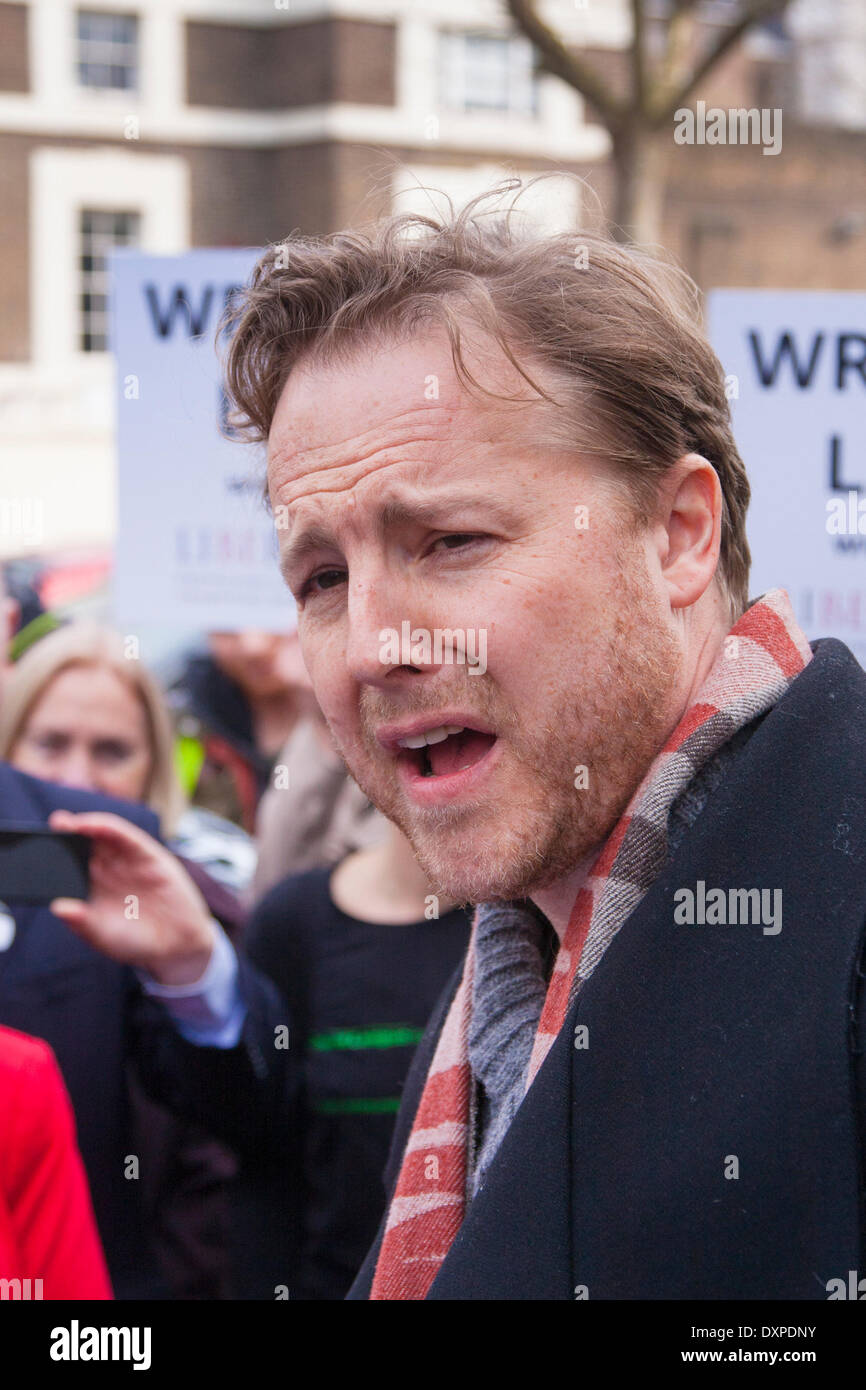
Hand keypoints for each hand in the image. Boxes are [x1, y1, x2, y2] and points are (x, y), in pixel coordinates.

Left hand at [47, 809, 216, 985]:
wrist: (178, 945)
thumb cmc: (137, 941)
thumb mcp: (105, 937)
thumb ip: (83, 923)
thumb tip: (58, 907)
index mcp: (91, 888)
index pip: (66, 866)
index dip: (51, 857)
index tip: (32, 852)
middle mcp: (106, 870)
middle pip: (80, 846)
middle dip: (63, 836)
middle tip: (47, 829)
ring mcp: (125, 861)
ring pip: (100, 836)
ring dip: (82, 826)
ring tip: (62, 823)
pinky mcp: (146, 854)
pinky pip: (125, 836)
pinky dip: (107, 827)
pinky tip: (91, 825)